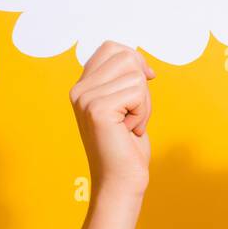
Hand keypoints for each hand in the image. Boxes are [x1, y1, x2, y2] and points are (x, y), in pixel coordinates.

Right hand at [70, 40, 155, 196]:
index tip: (148, 79)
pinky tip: (130, 131)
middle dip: (142, 85)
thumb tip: (140, 61)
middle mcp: (79, 89)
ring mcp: (86, 98)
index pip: (111, 47)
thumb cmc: (127, 147)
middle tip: (134, 113)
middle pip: (126, 57)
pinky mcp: (98, 109)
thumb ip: (123, 81)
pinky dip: (143, 113)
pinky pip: (138, 93)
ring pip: (135, 76)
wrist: (121, 181)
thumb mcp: (126, 106)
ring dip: (144, 103)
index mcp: (82, 86)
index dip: (136, 60)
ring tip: (131, 124)